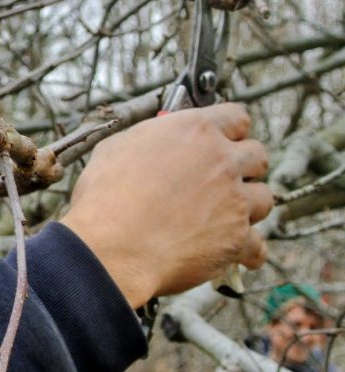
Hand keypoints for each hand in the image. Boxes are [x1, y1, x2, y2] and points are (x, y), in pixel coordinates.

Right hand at [60, 104, 272, 307]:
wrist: (112, 247)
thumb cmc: (106, 198)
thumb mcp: (117, 148)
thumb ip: (148, 139)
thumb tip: (152, 142)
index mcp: (195, 130)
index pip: (237, 117)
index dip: (232, 131)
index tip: (226, 141)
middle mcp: (222, 160)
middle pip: (258, 156)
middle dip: (245, 168)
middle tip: (227, 181)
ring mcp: (234, 200)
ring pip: (265, 198)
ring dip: (249, 208)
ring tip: (228, 218)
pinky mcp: (237, 239)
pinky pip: (258, 246)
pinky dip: (249, 252)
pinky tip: (239, 254)